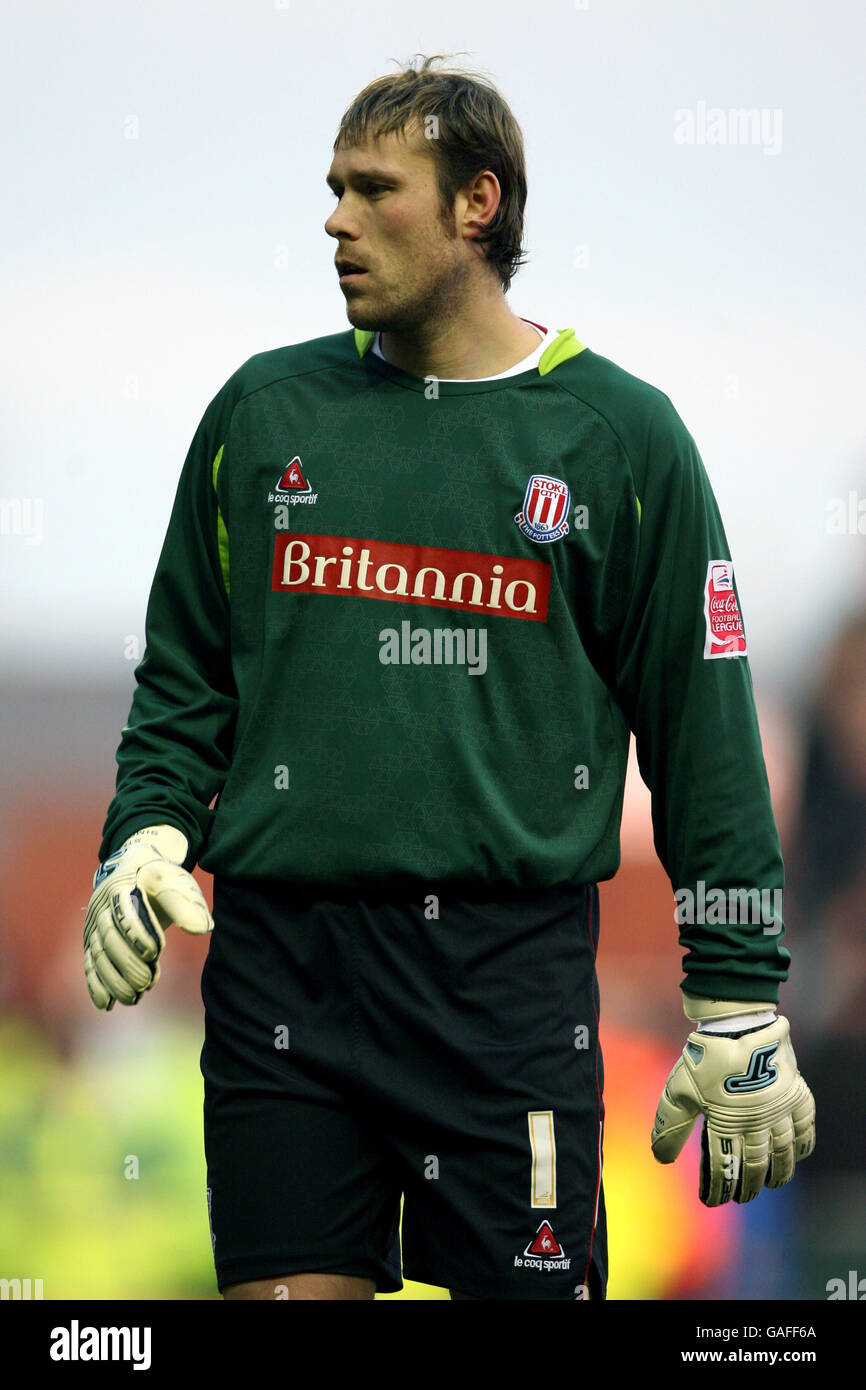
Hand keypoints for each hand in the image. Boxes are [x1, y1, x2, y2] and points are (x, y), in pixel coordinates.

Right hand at [83, 824, 212, 1010]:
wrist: (135, 871)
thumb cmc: (159, 879)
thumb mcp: (174, 882)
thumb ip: (187, 905)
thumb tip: (203, 929)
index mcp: (122, 887)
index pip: (125, 913)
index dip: (138, 934)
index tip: (156, 953)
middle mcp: (103, 908)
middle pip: (108, 938)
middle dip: (126, 963)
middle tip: (146, 982)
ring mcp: (94, 927)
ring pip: (98, 955)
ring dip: (113, 980)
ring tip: (133, 998)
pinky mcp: (93, 944)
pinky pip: (90, 965)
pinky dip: (96, 986)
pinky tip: (106, 1004)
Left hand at [651, 1007, 815, 1204]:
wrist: (736, 1023)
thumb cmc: (703, 1057)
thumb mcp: (678, 1091)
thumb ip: (670, 1126)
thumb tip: (660, 1159)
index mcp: (726, 1123)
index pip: (724, 1167)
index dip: (718, 1188)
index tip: (713, 1202)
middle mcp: (756, 1123)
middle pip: (757, 1165)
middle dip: (749, 1185)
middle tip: (744, 1197)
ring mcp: (779, 1109)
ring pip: (784, 1152)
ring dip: (779, 1172)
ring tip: (774, 1183)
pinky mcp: (796, 1094)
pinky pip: (805, 1126)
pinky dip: (804, 1144)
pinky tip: (800, 1153)